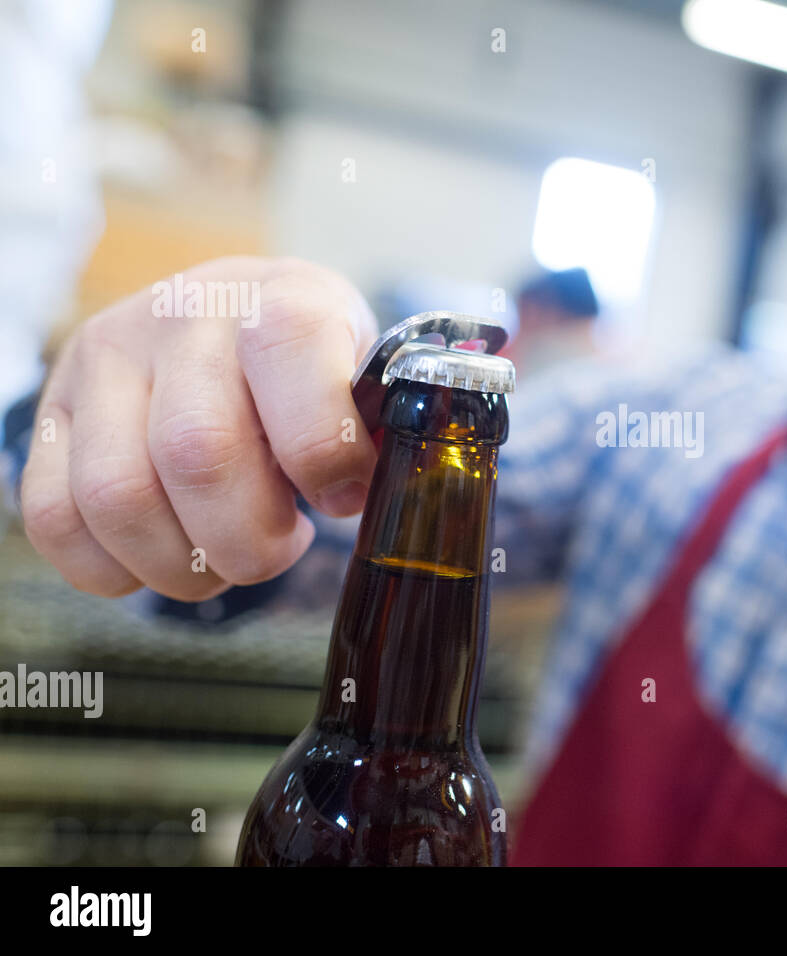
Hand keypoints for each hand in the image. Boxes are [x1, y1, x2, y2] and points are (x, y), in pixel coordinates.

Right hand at [20, 256, 379, 599]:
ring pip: (119, 496)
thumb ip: (374, 428)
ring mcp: (107, 361)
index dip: (323, 449)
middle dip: (252, 539)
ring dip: (184, 565)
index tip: (343, 495)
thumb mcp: (366, 375)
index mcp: (280, 297)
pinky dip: (114, 569)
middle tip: (280, 547)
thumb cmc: (313, 368)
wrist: (238, 317)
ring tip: (225, 556)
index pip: (289, 349)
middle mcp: (183, 317)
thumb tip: (365, 494)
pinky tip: (169, 554)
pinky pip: (54, 517)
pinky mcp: (52, 412)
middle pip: (198, 452)